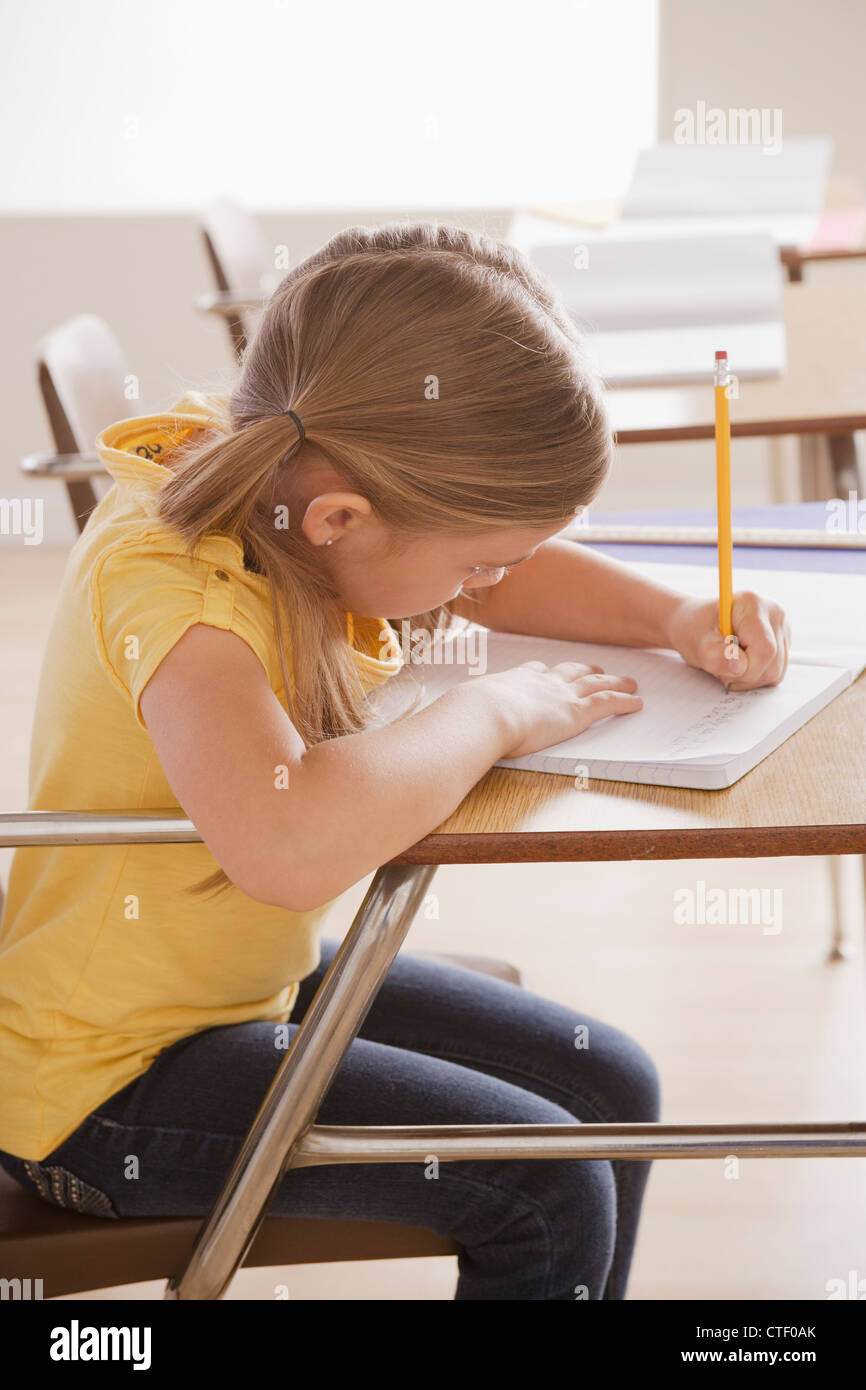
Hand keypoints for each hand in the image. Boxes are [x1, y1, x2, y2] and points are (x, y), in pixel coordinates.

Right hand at [476, 660, 642, 759]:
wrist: (484, 714)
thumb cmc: (469, 717)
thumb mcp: (465, 711)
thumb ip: (464, 718)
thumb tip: (448, 727)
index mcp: (513, 681)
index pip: (534, 671)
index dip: (545, 672)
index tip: (548, 670)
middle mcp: (541, 683)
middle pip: (569, 672)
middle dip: (584, 670)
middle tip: (595, 669)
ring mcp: (561, 695)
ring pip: (595, 683)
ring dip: (613, 681)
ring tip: (627, 681)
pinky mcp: (576, 711)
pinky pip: (608, 702)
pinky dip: (624, 700)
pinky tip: (637, 701)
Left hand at [666, 590, 790, 690]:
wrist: (695, 626)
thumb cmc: (694, 630)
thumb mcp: (697, 645)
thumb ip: (716, 657)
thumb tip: (738, 665)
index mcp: (753, 604)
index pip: (765, 649)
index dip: (745, 668)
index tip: (722, 666)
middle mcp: (773, 612)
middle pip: (773, 662)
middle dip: (745, 675)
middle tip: (721, 665)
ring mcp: (781, 627)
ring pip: (776, 670)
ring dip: (749, 677)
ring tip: (728, 663)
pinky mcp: (783, 641)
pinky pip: (776, 671)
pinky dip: (756, 676)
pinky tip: (740, 663)